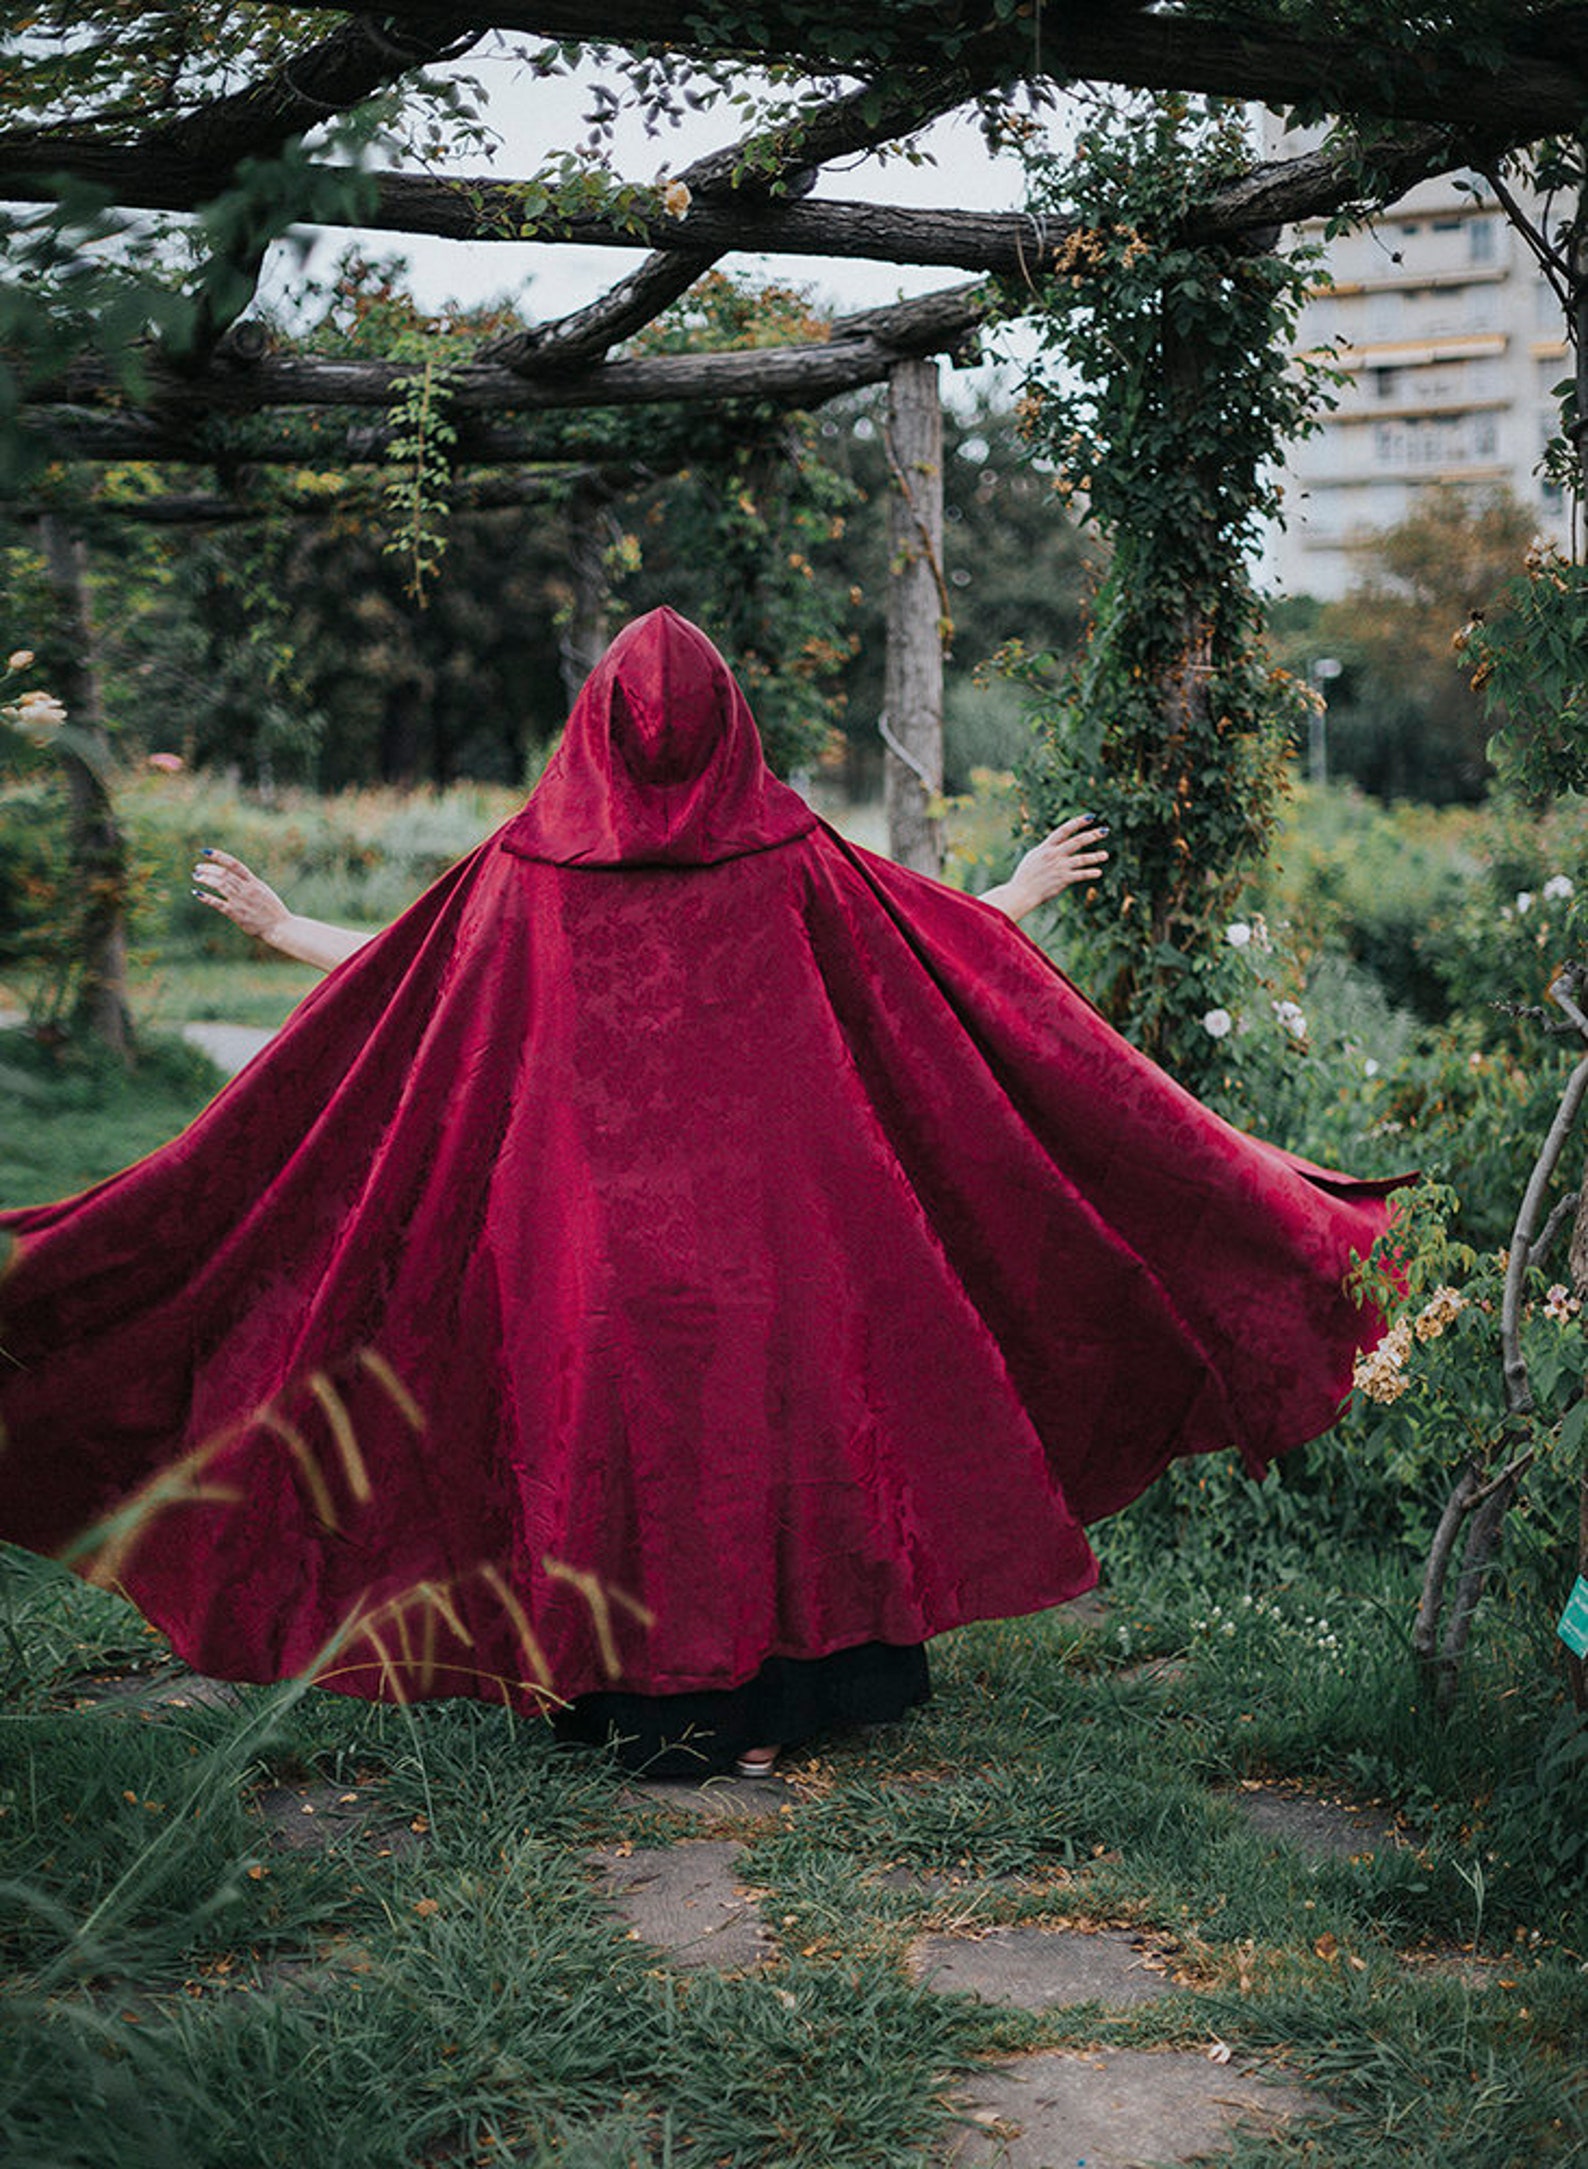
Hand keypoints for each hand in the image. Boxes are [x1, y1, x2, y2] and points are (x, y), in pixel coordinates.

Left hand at [191, 848, 289, 942]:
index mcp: (254, 882)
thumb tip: (235, 876)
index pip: (234, 864)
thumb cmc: (272, 910)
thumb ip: (250, 884)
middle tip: (198, 868)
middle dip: (208, 869)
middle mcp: (247, 889)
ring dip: (205, 879)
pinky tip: (197, 892)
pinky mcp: (236, 914)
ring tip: (197, 877)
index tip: (206, 852)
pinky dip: (206, 897)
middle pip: (224, 873)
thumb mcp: (263, 891)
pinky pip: (218, 903)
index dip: (219, 856)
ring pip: (220, 884)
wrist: (280, 927)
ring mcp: (241, 901)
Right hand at [982, 814, 1108, 923]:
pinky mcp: (1063, 880)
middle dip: (1092, 835)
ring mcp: (1059, 867)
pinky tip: (1098, 872)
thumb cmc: (1025, 876)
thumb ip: (1046, 849)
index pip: (1064, 830)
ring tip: (1105, 855)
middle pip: (1077, 841)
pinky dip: (1090, 873)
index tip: (1091, 817)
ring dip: (1095, 856)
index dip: (1078, 822)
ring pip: (1082, 859)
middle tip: (1105, 831)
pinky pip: (1080, 875)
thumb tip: (1055, 844)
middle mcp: (1054, 855)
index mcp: (1046, 847)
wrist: (1021, 893)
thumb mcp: (1033, 857)